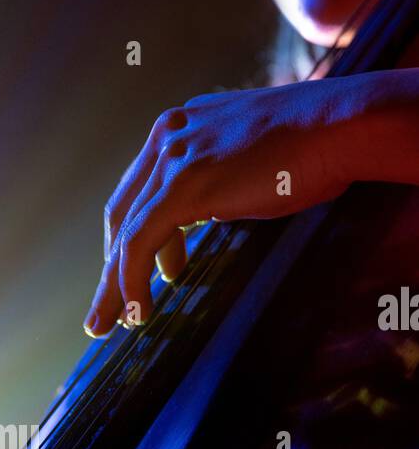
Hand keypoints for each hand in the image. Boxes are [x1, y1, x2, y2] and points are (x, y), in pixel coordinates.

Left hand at [84, 74, 387, 335]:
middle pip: (122, 210)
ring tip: (113, 323)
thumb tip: (207, 212)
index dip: (131, 235)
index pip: (140, 189)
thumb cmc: (313, 147)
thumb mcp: (250, 161)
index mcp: (181, 126)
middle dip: (112, 264)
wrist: (339, 127)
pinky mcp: (182, 187)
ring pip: (124, 233)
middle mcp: (168, 136)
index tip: (136, 272)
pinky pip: (140, 244)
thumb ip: (220, 181)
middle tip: (109, 306)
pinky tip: (138, 311)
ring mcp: (172, 159)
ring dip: (114, 285)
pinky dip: (132, 283)